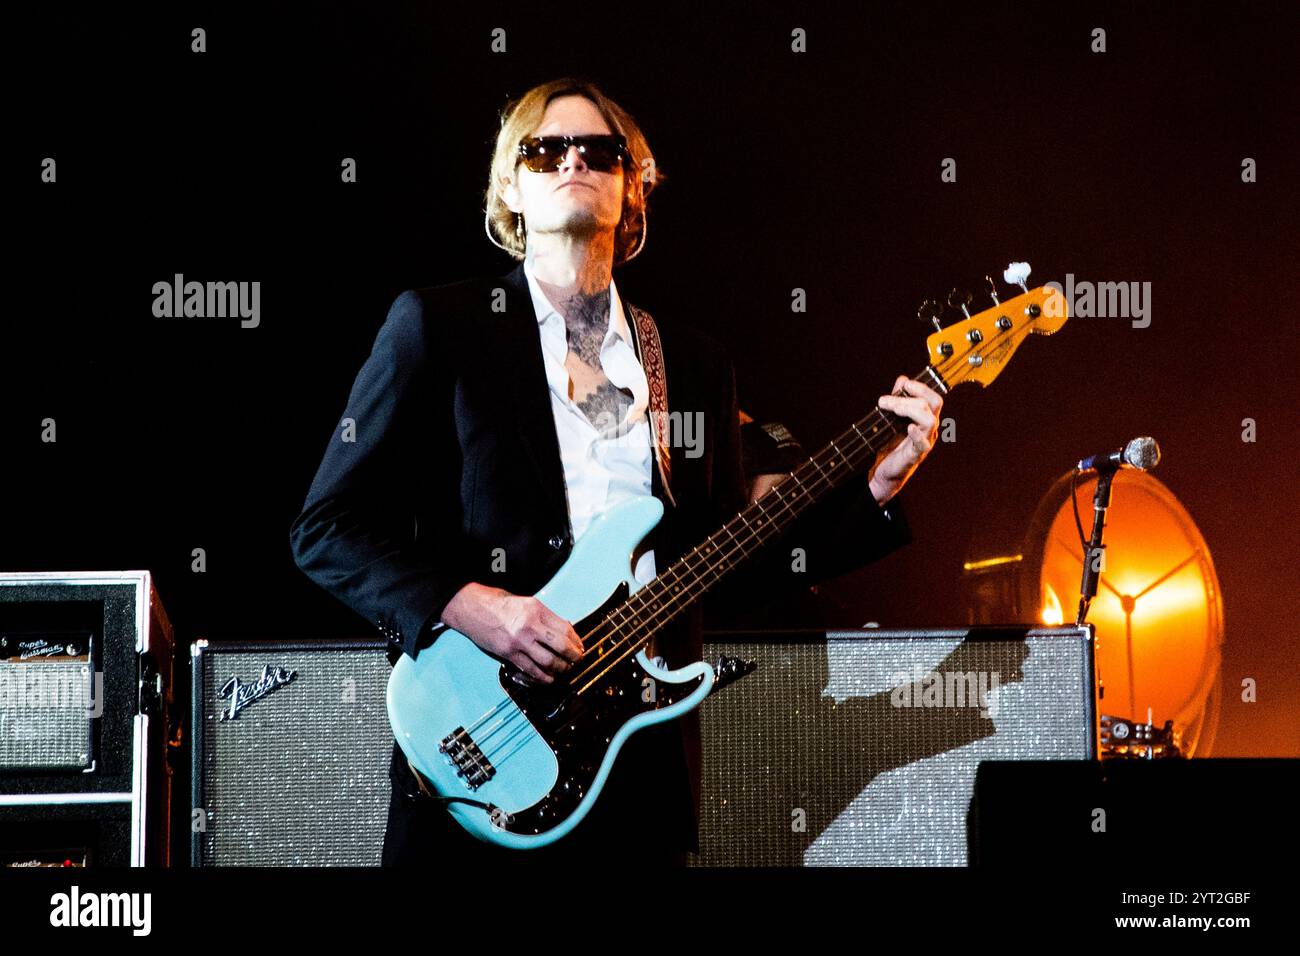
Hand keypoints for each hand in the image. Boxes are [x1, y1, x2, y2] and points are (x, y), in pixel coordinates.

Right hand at [441, 582, 583, 683]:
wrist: (471, 607)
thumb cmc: (497, 603)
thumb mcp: (526, 602)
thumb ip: (544, 616)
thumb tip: (564, 630)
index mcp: (536, 609)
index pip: (565, 629)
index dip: (577, 641)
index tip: (580, 646)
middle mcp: (530, 625)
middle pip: (562, 646)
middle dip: (574, 657)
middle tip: (578, 660)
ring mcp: (519, 641)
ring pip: (549, 661)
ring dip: (561, 668)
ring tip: (565, 669)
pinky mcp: (509, 654)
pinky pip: (532, 670)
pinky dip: (544, 677)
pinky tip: (549, 677)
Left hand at [868, 375, 942, 504]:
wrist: (884, 471)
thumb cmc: (892, 444)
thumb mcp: (893, 418)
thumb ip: (899, 398)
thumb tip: (903, 379)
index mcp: (926, 417)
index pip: (933, 397)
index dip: (921, 387)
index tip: (903, 384)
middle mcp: (929, 428)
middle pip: (933, 404)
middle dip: (910, 397)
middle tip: (884, 400)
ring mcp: (925, 441)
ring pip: (929, 420)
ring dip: (909, 410)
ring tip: (891, 410)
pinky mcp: (916, 455)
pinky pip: (923, 444)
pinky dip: (917, 435)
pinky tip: (909, 428)